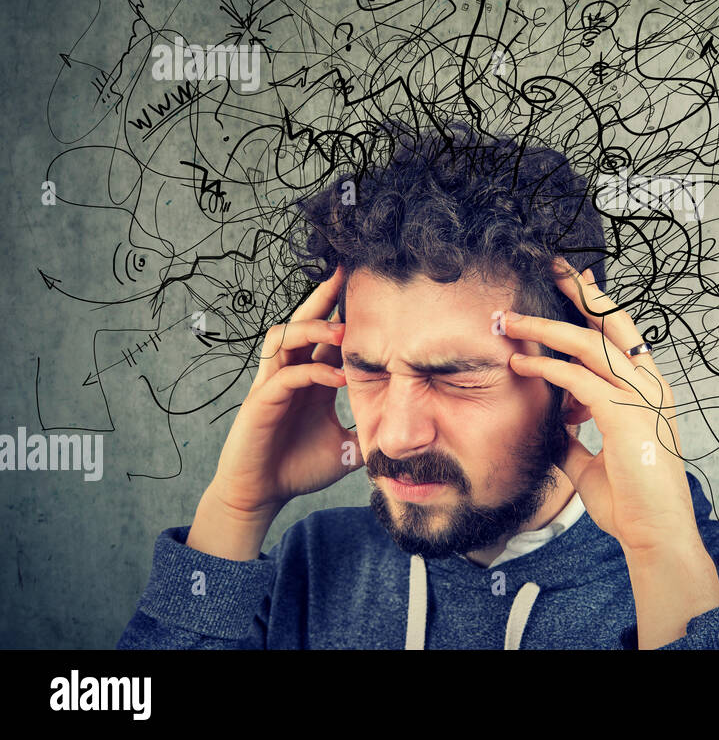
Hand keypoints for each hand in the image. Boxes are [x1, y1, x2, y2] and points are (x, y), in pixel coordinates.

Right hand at [204, 266, 358, 521]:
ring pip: (284, 337)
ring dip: (313, 329)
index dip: (345, 314)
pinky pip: (285, 375)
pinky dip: (311, 371)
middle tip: (344, 272)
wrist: (262, 496)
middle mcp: (290, 373)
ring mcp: (272, 385)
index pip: (328, 336)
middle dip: (323, 297)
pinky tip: (337, 378)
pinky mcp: (260, 403)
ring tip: (343, 331)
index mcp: (312, 378)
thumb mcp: (347, 446)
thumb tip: (409, 433)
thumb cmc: (300, 468)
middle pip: (302, 322)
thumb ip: (372, 432)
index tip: (370, 292)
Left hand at [504, 259, 695, 554]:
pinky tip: (520, 363)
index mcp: (650, 390)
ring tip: (511, 318)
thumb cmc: (632, 502)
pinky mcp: (623, 416)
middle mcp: (649, 385)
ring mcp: (640, 398)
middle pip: (614, 322)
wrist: (655, 535)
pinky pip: (578, 379)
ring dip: (546, 327)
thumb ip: (576, 439)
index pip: (623, 334)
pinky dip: (546, 368)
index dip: (598, 304)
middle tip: (553, 267)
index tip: (575, 281)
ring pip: (589, 344)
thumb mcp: (595, 461)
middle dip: (581, 291)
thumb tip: (552, 429)